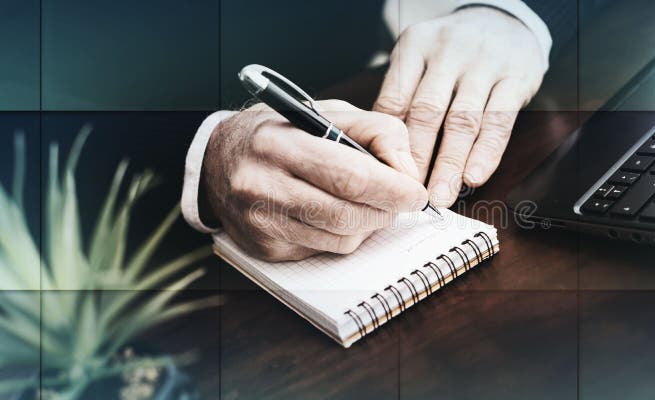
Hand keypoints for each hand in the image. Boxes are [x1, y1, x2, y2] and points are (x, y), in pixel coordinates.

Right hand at [202, 100, 427, 260]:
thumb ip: (375, 132)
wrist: (218, 159)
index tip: (415, 193)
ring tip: (367, 203)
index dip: (393, 189)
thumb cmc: (280, 132)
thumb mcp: (327, 112)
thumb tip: (408, 173)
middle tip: (401, 200)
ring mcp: (260, 222)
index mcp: (278, 143)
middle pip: (347, 214)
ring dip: (369, 224)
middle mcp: (262, 185)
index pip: (349, 175)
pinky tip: (336, 214)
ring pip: (341, 239)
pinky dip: (343, 236)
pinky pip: (324, 251)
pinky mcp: (265, 248)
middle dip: (387, 210)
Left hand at [374, 7, 546, 205]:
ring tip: (441, 196)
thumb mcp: (419, 57)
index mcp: (415, 46)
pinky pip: (499, 121)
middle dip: (417, 159)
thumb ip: (402, 95)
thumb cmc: (452, 51)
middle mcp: (448, 52)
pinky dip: (486, 153)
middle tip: (410, 195)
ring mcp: (484, 64)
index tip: (385, 177)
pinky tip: (474, 176)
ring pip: (463, 121)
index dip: (389, 143)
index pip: (395, 100)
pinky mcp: (516, 77)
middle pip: (427, 113)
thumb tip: (381, 152)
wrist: (503, 20)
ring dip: (450, 164)